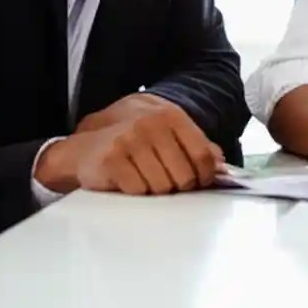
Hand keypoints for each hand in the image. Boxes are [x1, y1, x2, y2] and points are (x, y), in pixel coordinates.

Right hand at [38, 95, 223, 194]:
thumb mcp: (167, 135)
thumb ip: (197, 146)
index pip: (203, 155)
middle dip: (178, 186)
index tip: (199, 183)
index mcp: (171, 116)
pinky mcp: (113, 159)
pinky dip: (136, 191)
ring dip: (156, 190)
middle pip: (185, 175)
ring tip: (144, 177)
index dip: (205, 176)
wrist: (86, 146)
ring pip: (163, 186)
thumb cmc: (133, 142)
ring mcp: (131, 139)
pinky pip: (139, 190)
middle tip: (166, 181)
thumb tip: (221, 167)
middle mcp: (152, 124)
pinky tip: (128, 179)